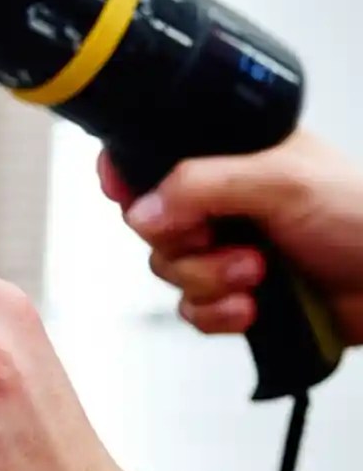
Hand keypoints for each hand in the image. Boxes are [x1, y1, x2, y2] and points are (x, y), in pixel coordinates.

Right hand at [99, 130, 362, 343]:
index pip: (152, 158)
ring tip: (258, 273)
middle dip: (185, 244)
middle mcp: (221, 202)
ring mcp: (226, 250)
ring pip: (168, 271)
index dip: (130, 180)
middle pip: (151, 226)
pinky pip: (191, 311)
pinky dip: (217, 313)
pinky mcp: (234, 294)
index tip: (131, 198)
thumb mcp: (279, 181)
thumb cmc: (362, 216)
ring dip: (210, 280)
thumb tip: (141, 208)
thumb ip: (200, 185)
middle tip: (224, 239)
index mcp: (228, 157)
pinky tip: (254, 306)